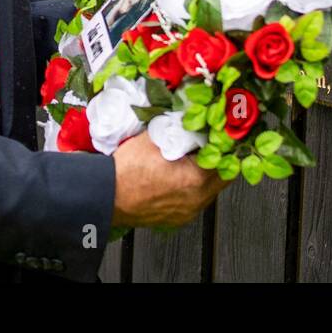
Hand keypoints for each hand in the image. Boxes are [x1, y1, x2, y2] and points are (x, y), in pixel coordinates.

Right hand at [110, 131, 231, 227]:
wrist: (103, 196)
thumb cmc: (125, 170)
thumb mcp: (155, 136)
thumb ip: (179, 125)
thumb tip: (191, 113)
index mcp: (196, 180)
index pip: (228, 160)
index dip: (226, 144)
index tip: (223, 133)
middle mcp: (196, 201)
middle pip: (222, 177)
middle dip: (219, 158)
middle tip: (212, 142)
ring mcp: (187, 213)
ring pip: (210, 190)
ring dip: (206, 172)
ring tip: (195, 156)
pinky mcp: (176, 219)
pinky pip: (195, 199)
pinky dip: (193, 185)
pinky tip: (181, 172)